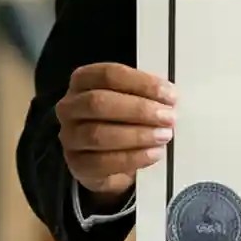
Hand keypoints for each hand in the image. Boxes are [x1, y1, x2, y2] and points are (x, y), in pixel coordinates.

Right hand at [55, 63, 176, 205]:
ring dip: (137, 135)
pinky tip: (153, 154)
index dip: (141, 83)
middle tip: (168, 117)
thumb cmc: (120, 120)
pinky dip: (132, 158)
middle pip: (99, 103)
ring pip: (98, 134)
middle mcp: (70, 107)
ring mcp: (70, 137)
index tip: (169, 94)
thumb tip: (170, 99)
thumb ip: (145, 94)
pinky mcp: (76, 165)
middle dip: (139, 110)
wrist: (106, 158)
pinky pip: (102, 162)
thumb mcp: (130, 99)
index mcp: (83, 81)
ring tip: (163, 136)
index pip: (109, 75)